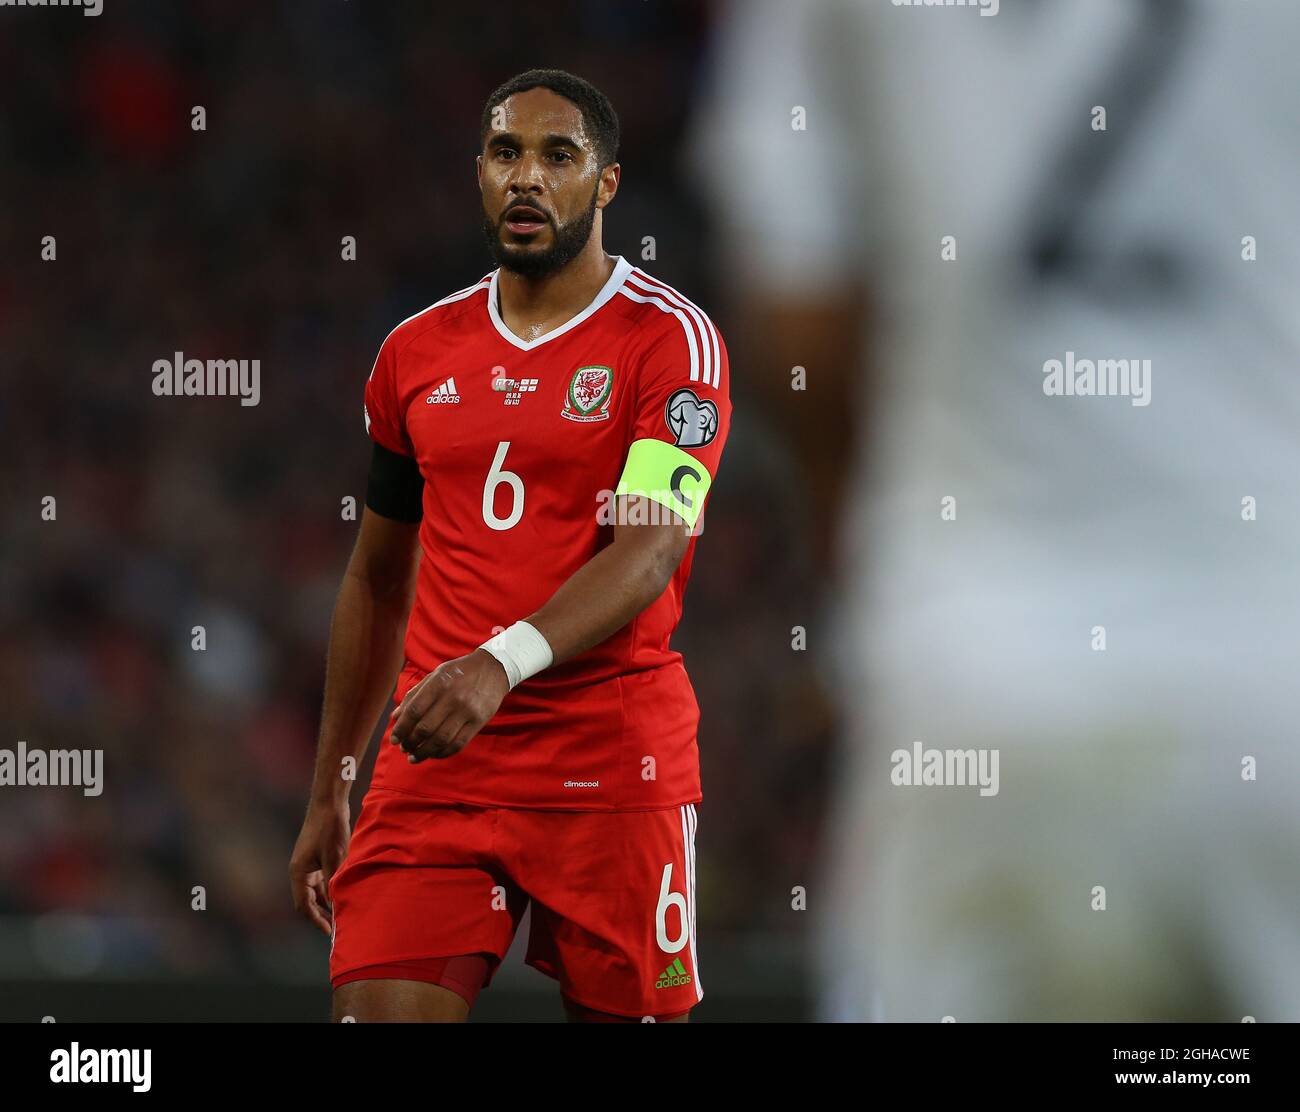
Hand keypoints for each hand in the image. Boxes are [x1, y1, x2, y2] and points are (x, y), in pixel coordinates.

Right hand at [289, 800, 350, 937]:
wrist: (329, 804)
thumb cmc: (330, 829)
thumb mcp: (334, 858)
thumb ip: (332, 882)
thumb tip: (334, 905)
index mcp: (298, 873)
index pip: (303, 905)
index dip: (316, 920)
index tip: (330, 931)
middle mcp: (300, 871)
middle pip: (307, 901)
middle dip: (320, 915)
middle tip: (335, 928)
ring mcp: (308, 864)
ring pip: (314, 892)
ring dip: (325, 904)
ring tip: (339, 916)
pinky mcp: (317, 858)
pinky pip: (321, 881)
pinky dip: (328, 890)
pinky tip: (341, 895)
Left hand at [389, 648, 509, 762]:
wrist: (494, 668)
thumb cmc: (459, 672)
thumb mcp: (435, 675)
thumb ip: (414, 695)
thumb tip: (395, 718)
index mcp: (439, 684)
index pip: (414, 711)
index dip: (401, 728)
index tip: (394, 739)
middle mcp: (453, 698)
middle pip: (425, 728)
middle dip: (410, 743)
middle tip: (404, 748)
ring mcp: (467, 711)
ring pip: (441, 740)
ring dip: (424, 752)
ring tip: (414, 756)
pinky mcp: (479, 721)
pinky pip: (458, 744)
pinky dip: (442, 753)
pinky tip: (433, 754)